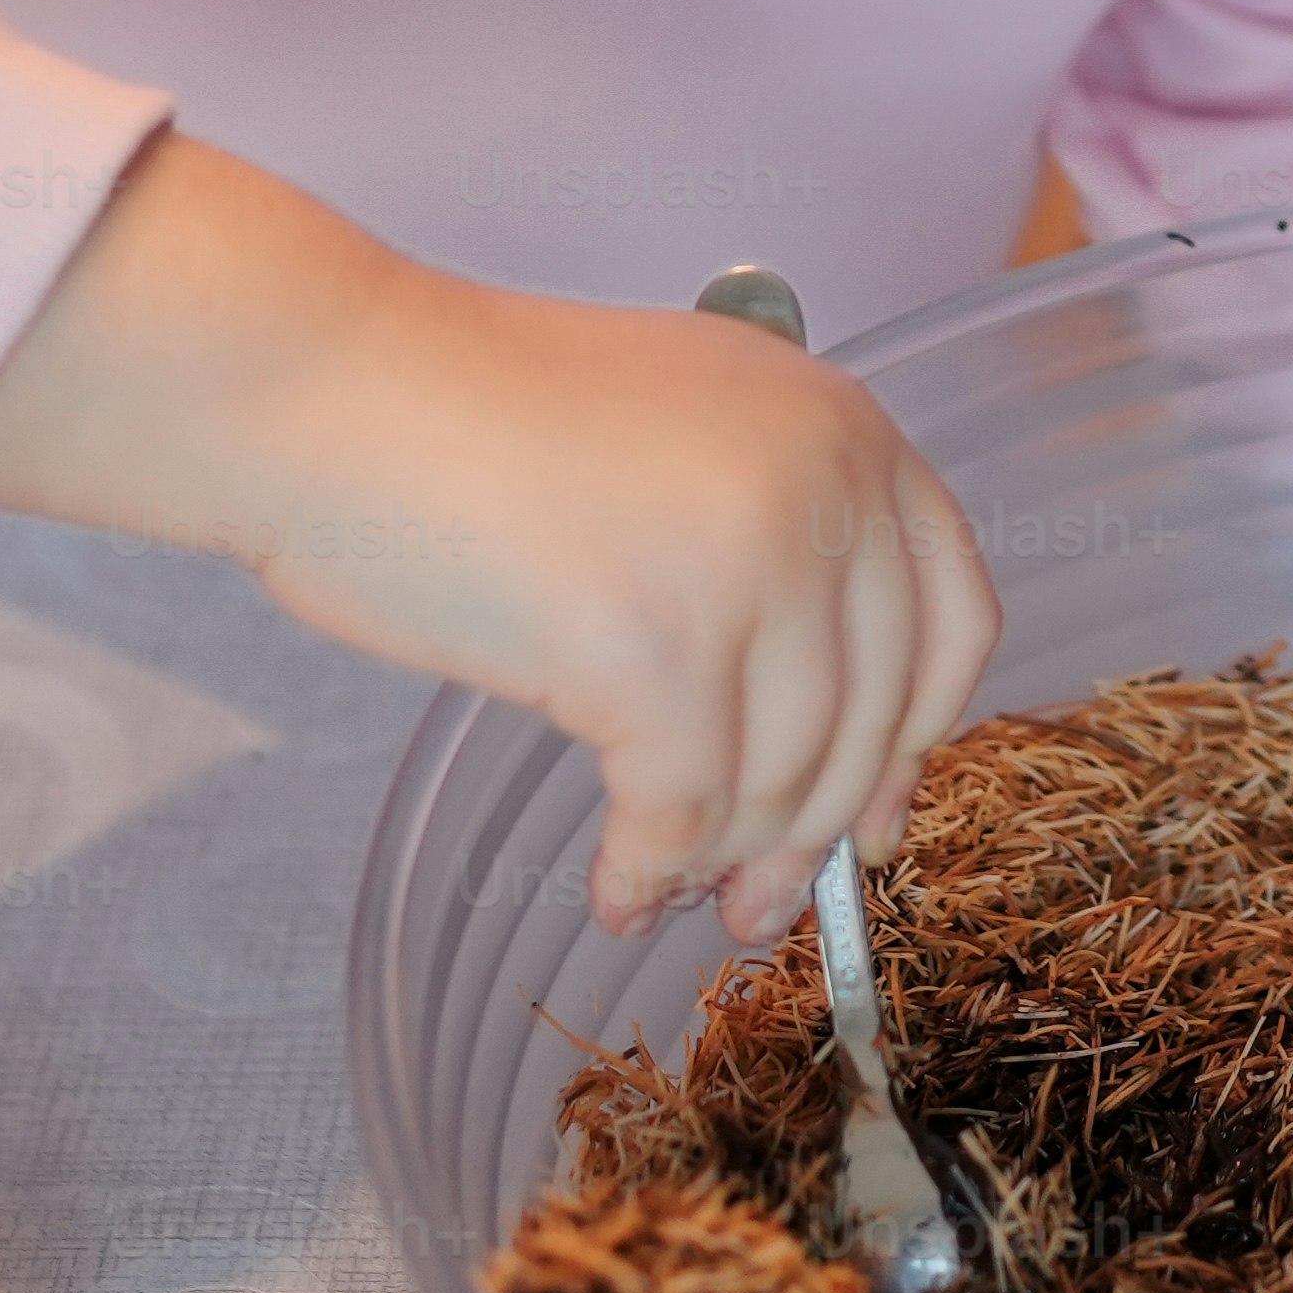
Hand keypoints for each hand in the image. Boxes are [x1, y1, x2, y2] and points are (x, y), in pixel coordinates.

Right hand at [0, 134, 998, 931]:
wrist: (338, 390)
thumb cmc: (479, 420)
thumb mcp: (689, 440)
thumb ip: (779, 548)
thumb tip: (833, 745)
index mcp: (847, 430)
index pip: (953, 617)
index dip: (916, 737)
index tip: (876, 817)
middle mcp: (823, 488)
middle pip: (871, 717)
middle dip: (813, 832)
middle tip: (759, 902)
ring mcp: (745, 568)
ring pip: (777, 777)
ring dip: (722, 858)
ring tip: (668, 893)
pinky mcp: (650, 651)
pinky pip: (679, 808)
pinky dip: (650, 866)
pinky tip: (615, 888)